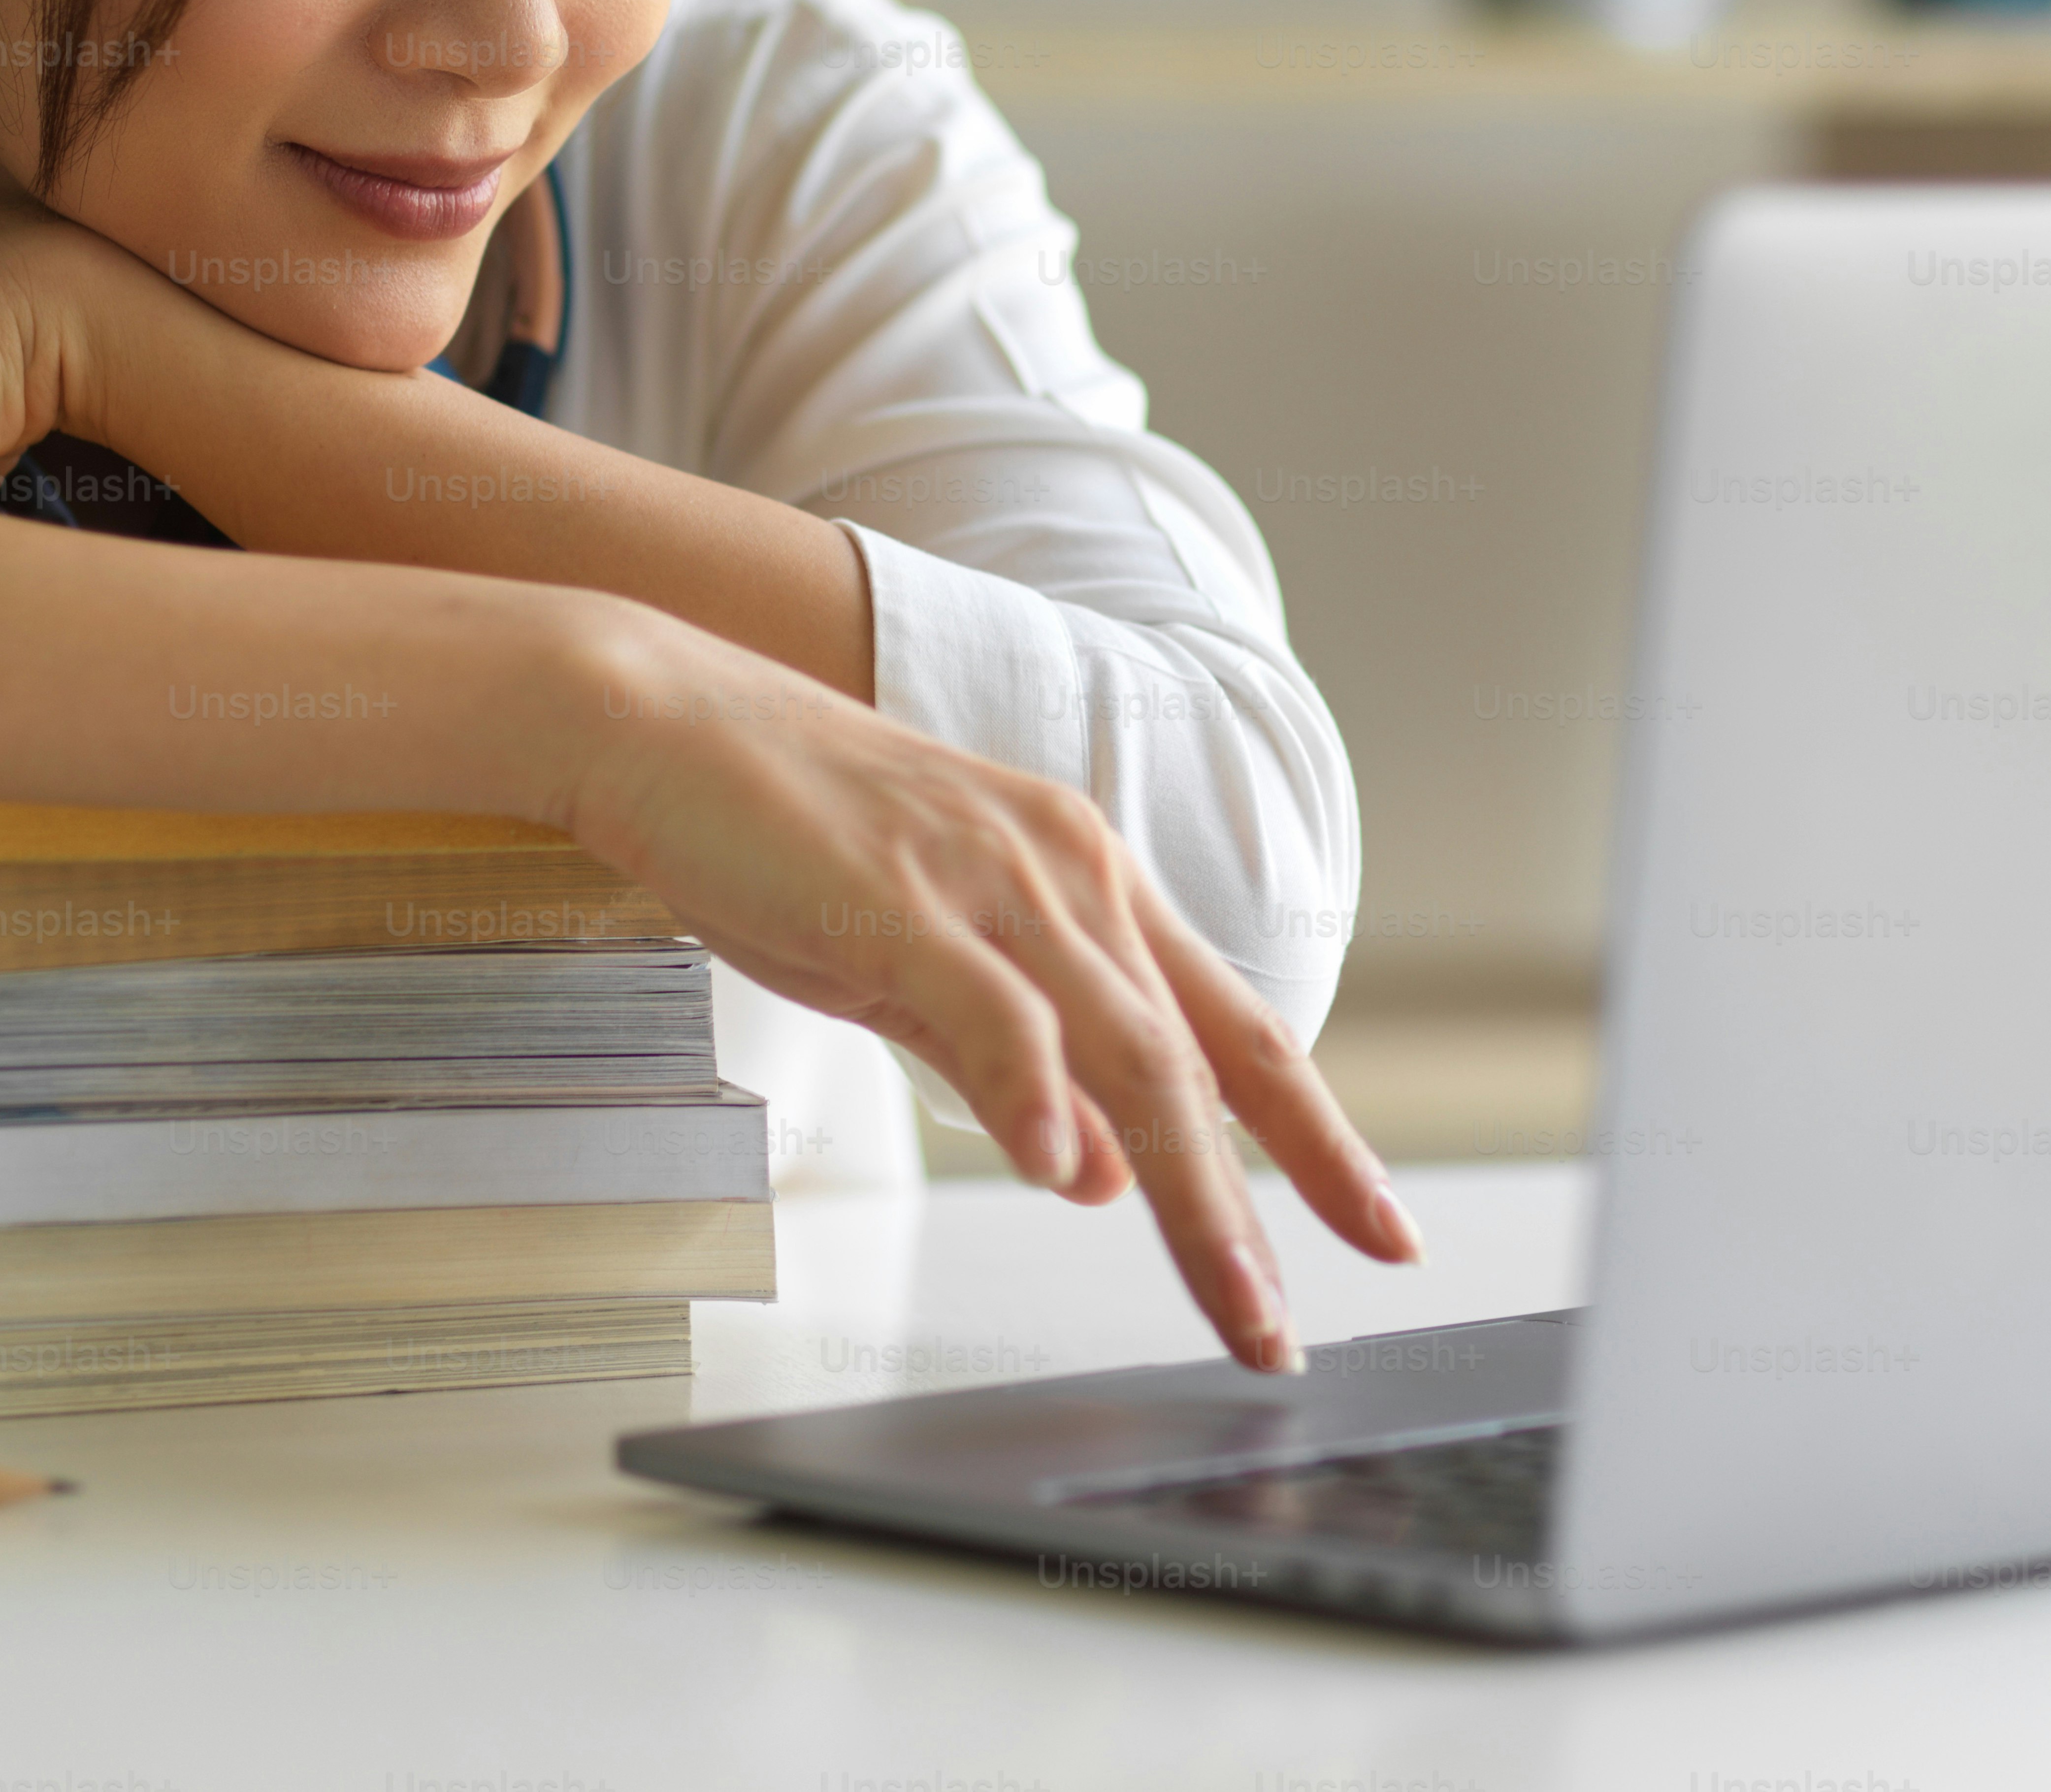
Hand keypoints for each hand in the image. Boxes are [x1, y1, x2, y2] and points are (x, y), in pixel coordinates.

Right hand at [539, 599, 1421, 1371]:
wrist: (671, 722)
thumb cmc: (790, 834)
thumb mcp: (930, 961)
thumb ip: (1018, 1062)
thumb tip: (1098, 1172)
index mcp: (1087, 877)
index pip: (1235, 1026)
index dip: (1318, 1135)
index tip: (1380, 1228)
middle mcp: (1070, 871)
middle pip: (1200, 1060)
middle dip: (1267, 1203)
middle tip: (1289, 1327)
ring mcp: (991, 881)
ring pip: (1129, 1052)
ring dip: (1189, 1191)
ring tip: (1230, 1296)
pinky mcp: (904, 899)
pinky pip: (994, 1011)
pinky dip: (1036, 1096)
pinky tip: (1063, 1172)